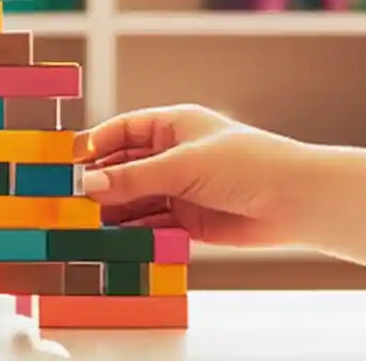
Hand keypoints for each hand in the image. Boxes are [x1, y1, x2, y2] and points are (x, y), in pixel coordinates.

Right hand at [75, 104, 318, 246]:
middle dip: (100, 182)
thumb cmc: (245, 164)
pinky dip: (134, 232)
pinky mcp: (189, 221)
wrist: (296, 201)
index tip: (69, 161)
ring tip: (85, 224)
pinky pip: (152, 225)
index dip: (96, 143)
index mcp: (174, 125)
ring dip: (114, 210)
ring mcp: (181, 189)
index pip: (123, 130)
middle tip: (70, 199)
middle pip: (125, 167)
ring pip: (136, 199)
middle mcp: (174, 155)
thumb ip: (134, 177)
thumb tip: (89, 185)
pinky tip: (114, 240)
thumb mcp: (183, 165)